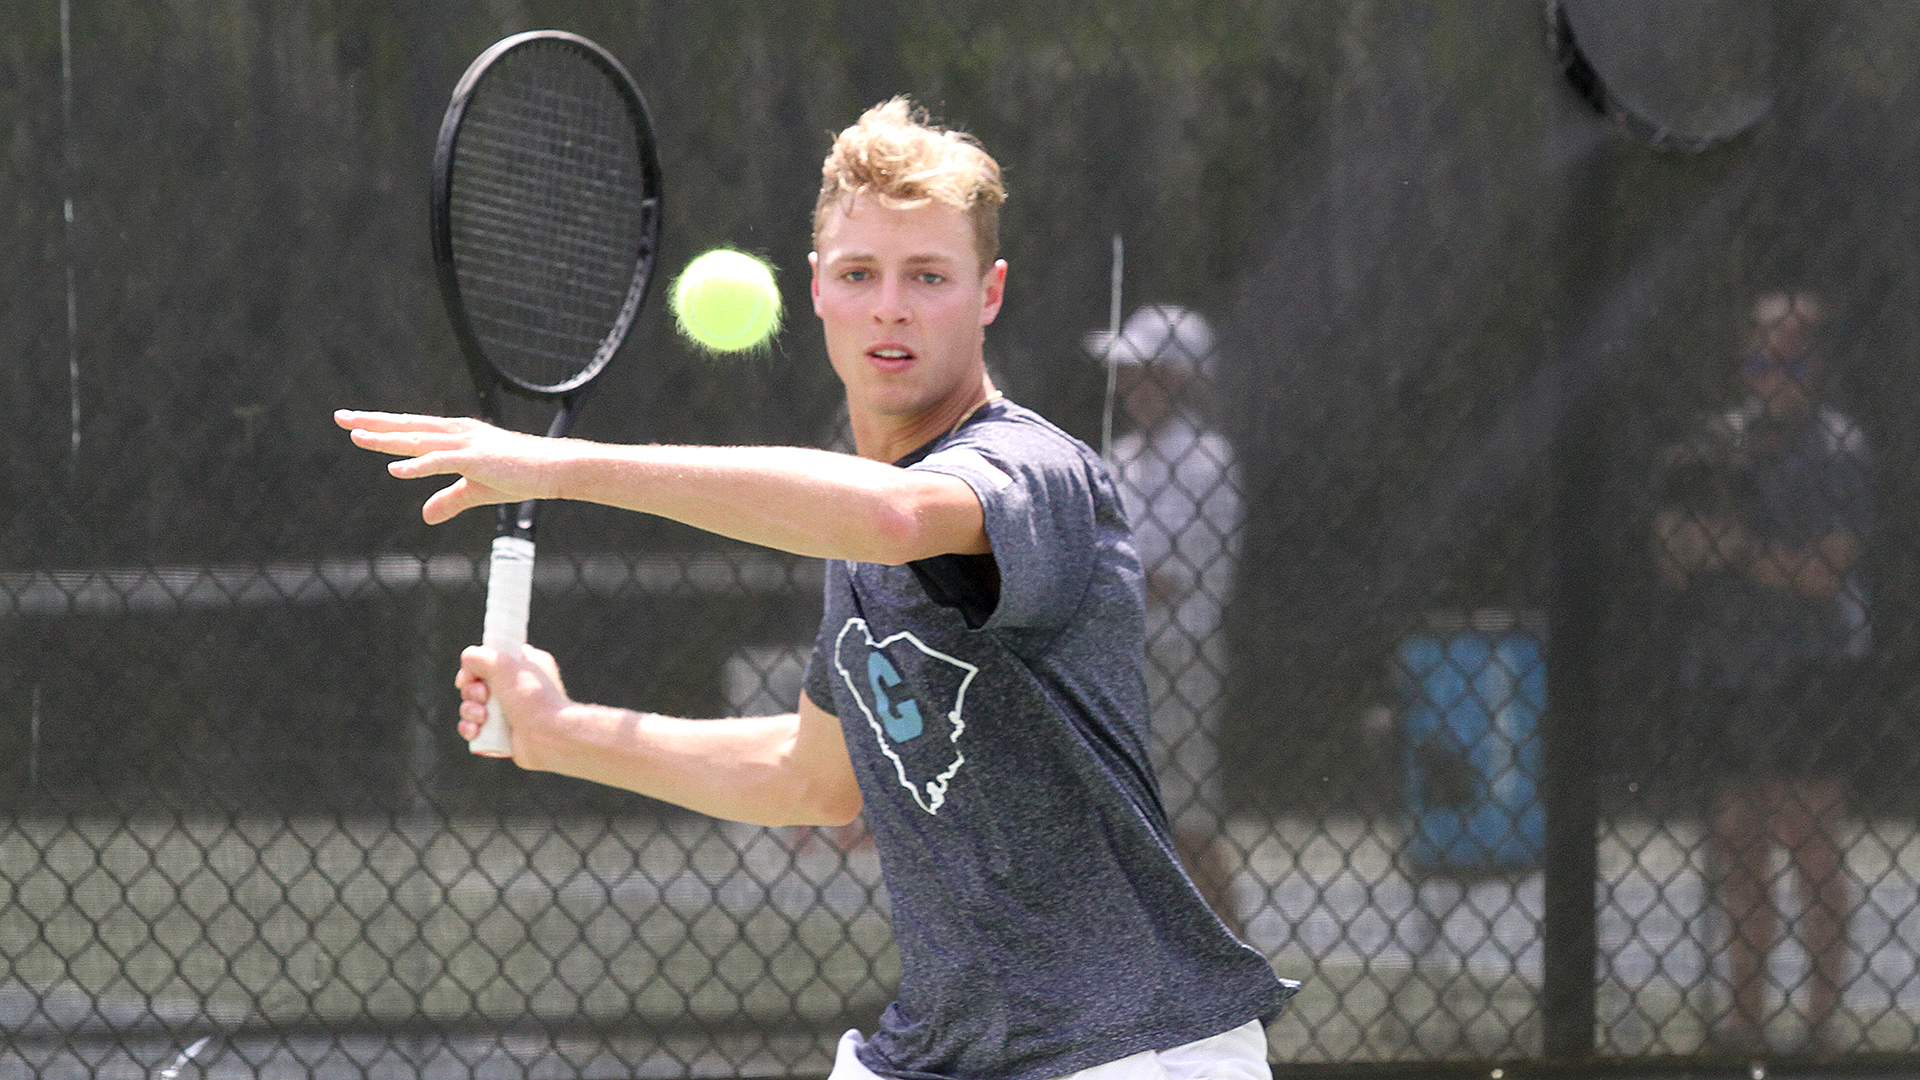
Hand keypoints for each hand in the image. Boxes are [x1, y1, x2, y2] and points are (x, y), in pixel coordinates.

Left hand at [334, 410, 565, 523]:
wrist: (552, 469)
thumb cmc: (519, 476)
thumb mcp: (476, 492)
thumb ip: (449, 501)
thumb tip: (425, 515)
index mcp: (455, 437)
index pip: (411, 429)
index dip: (382, 426)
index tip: (355, 423)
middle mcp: (456, 434)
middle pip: (407, 426)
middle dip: (373, 422)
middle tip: (341, 417)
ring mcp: (465, 445)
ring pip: (417, 440)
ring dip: (387, 439)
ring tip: (358, 437)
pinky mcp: (475, 459)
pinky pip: (440, 462)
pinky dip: (417, 465)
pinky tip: (395, 470)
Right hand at [455, 643, 571, 760]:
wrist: (550, 738)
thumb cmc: (532, 699)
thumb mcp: (504, 664)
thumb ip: (479, 656)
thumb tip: (467, 665)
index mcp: (525, 665)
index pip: (492, 658)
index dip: (477, 665)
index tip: (473, 673)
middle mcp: (517, 688)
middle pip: (476, 683)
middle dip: (472, 690)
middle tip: (484, 696)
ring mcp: (509, 712)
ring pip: (472, 706)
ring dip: (470, 711)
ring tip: (483, 717)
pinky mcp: (501, 734)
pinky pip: (474, 728)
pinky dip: (470, 729)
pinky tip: (476, 731)